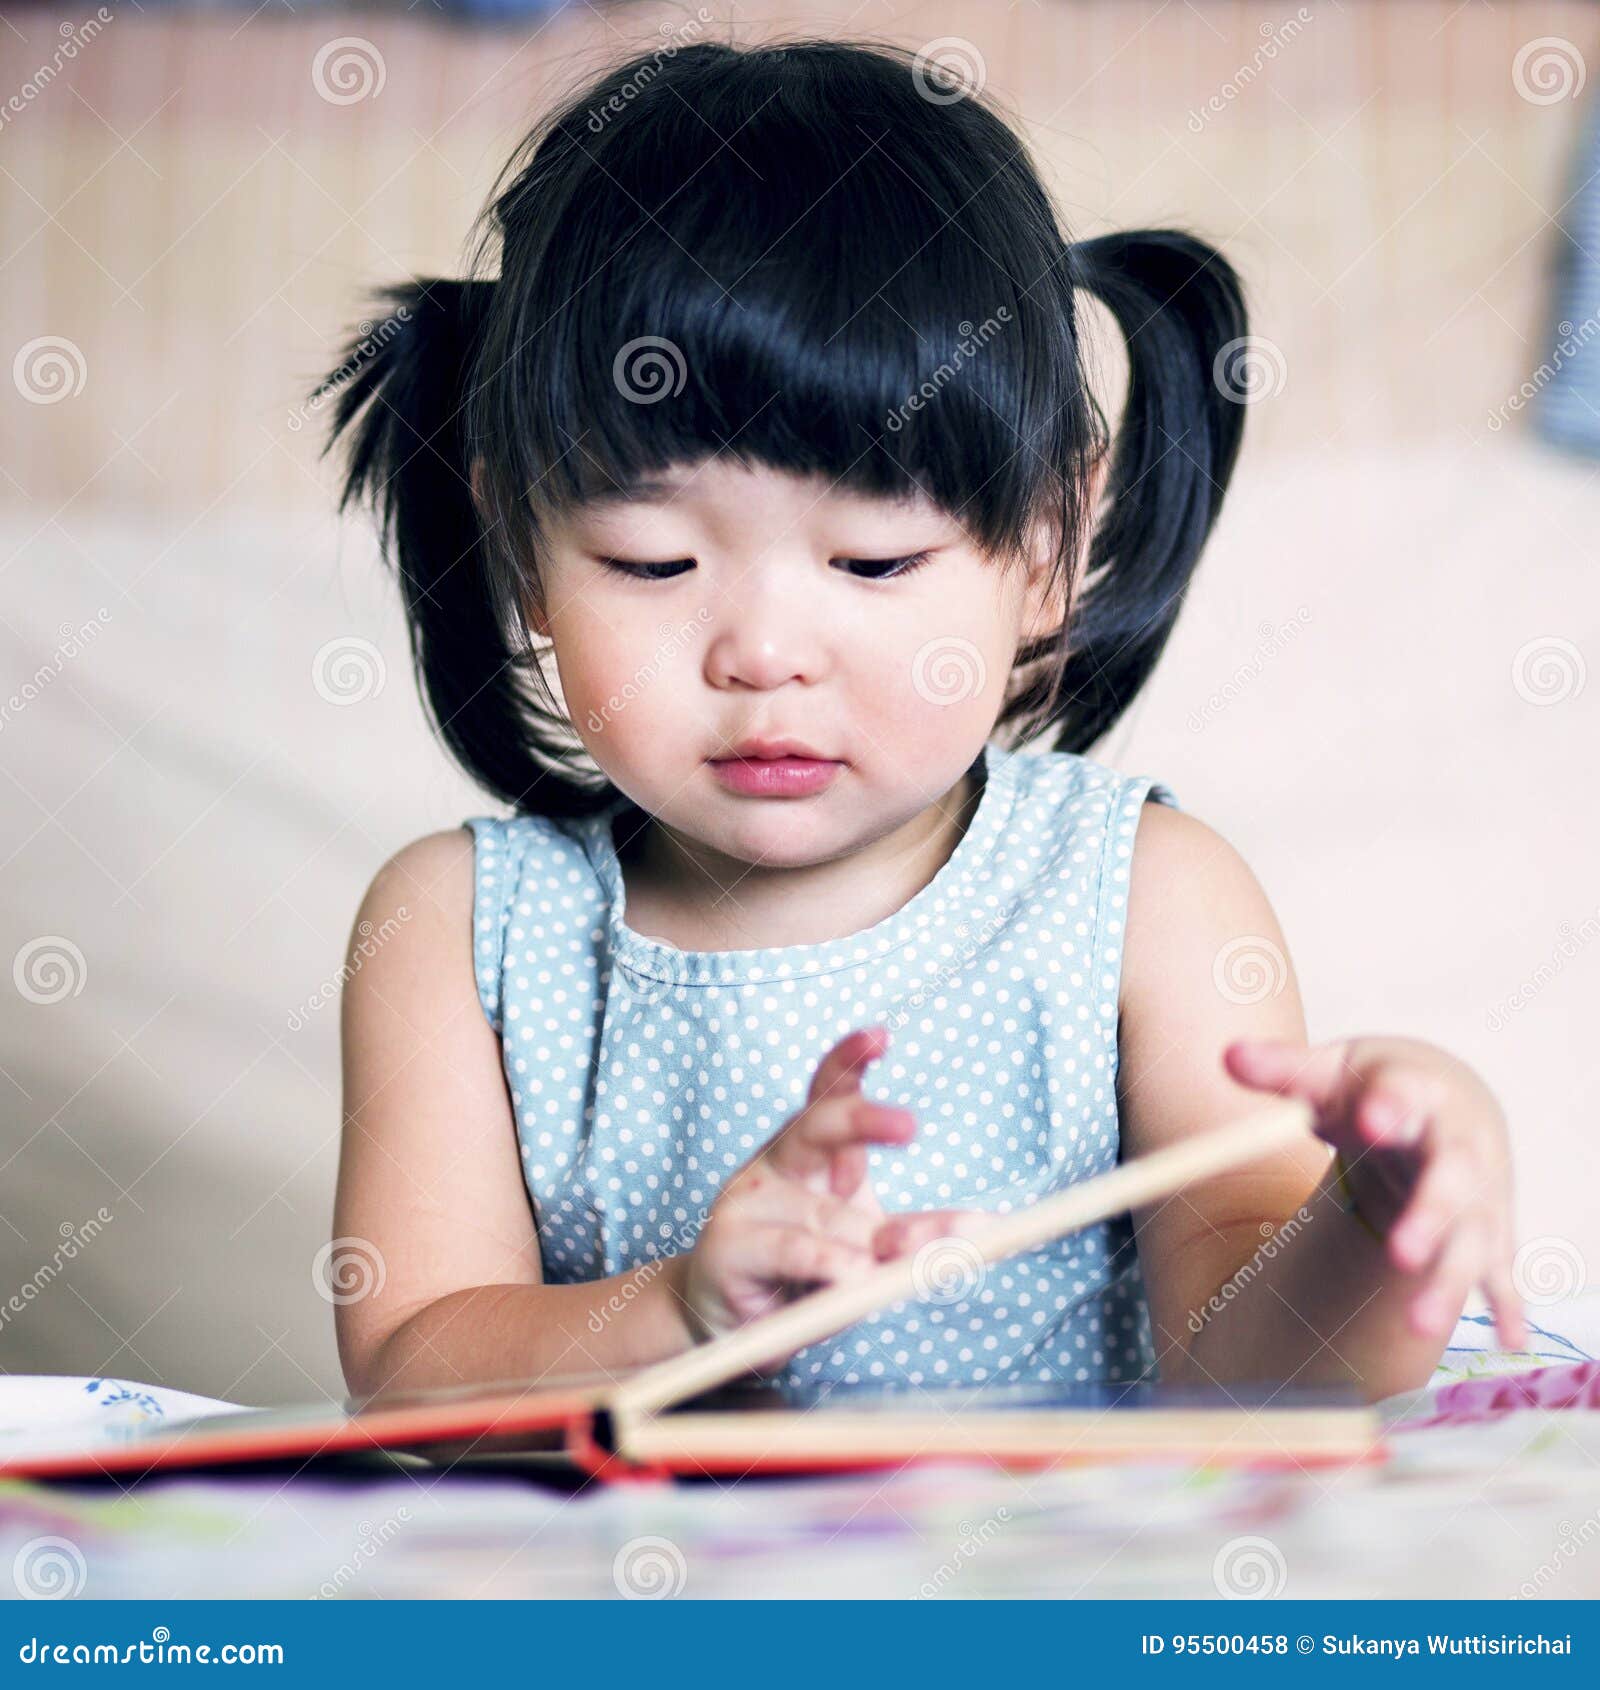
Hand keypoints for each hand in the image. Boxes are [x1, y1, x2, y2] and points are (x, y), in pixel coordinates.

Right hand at [680, 1026, 977, 1365]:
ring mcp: (748, 1199)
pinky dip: (831, 1263)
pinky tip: (854, 1274)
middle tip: (910, 1126)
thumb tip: (975, 1231)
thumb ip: (907, 1237)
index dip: (849, 1060)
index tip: (880, 1036)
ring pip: (826, 1213)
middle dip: (865, 1120)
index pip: (829, 1093)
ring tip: (905, 1256)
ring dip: (873, 1239)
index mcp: (812, 1151)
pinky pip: (794, 1249)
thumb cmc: (807, 1278)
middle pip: (819, 1125)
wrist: (734, 1328)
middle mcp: (779, 1163)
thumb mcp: (864, 1251)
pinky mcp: (728, 1244)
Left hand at [1223, 1034, 1526, 1347]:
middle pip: (1452, 1180)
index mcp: (1416, 1092)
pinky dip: (1508, 1306)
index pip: (1405, 1097)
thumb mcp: (1331, 1072)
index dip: (1390, 1106)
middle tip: (1401, 1255)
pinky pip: (1500, 1273)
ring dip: (1450, 1280)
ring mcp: (1480, 1193)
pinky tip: (1509, 1339)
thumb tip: (1230, 1056)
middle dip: (1430, 1217)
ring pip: (1473, 1238)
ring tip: (1419, 1325)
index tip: (1372, 1119)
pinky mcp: (1488, 1232)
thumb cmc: (1374, 1089)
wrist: (1441, 1101)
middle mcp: (1458, 1145)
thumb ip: (1284, 1070)